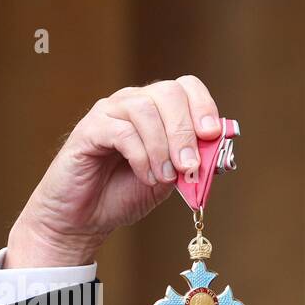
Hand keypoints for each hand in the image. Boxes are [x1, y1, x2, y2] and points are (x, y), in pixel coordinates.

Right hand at [5, 75, 220, 267]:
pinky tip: (145, 177)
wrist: (85, 217)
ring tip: (164, 178)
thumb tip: (219, 149)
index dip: (203, 105)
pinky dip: (141, 156)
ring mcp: (109, 113)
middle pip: (168, 93)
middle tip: (189, 167)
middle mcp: (133, 103)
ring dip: (162, 148)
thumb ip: (192, 162)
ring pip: (145, 110)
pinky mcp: (88, 129)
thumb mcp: (171, 180)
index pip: (186, 87)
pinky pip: (122, 131)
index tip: (211, 134)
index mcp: (158, 111)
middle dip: (185, 132)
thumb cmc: (126, 194)